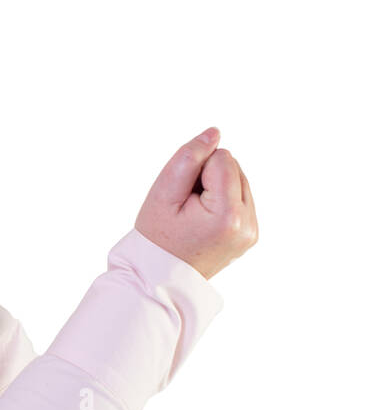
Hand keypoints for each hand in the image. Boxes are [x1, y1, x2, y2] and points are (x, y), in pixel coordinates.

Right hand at [133, 127, 258, 280]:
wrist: (160, 277)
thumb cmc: (157, 236)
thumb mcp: (163, 192)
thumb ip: (189, 157)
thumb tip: (215, 133)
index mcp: (227, 216)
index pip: (222, 158)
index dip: (197, 170)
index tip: (183, 198)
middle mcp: (247, 225)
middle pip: (234, 168)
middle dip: (209, 178)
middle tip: (187, 208)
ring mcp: (251, 232)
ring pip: (239, 180)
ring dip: (216, 189)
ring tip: (195, 216)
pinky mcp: (250, 235)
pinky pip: (240, 198)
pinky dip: (223, 202)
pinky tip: (204, 221)